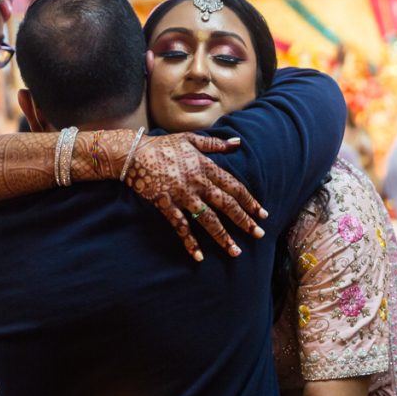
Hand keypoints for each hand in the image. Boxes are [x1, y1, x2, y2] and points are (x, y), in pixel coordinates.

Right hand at [124, 134, 267, 261]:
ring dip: (223, 236)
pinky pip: (181, 227)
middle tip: (259, 234)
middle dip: (244, 220)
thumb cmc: (163, 146)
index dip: (249, 201)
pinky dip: (190, 242)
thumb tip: (237, 143)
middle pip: (226, 205)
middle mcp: (198, 183)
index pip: (234, 187)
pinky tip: (199, 256)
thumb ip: (215, 144)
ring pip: (208, 219)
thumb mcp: (191, 139)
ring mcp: (182, 195)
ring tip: (235, 251)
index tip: (262, 213)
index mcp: (205, 167)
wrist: (134, 153)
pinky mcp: (167, 205)